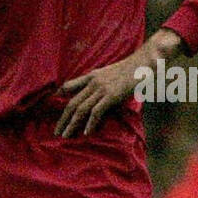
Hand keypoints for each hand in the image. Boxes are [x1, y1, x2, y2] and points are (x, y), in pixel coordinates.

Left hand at [55, 31, 183, 137]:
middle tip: (56, 132)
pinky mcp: (111, 96)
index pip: (70, 86)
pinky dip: (90, 123)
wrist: (144, 62)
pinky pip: (96, 111)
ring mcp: (102, 89)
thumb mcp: (109, 72)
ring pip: (81, 109)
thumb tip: (92, 93)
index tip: (53, 106)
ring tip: (66, 135)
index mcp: (91, 76)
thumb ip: (98, 81)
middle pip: (72, 103)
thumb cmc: (130, 69)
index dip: (60, 96)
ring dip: (72, 124)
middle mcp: (93, 82)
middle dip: (63, 119)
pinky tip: (86, 132)